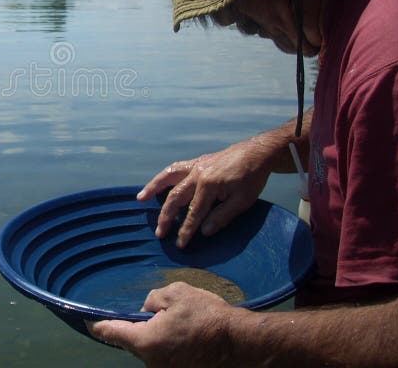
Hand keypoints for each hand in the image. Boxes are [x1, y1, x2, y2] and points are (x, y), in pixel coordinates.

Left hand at [86, 283, 239, 366]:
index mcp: (145, 341)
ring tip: (178, 322)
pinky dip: (169, 345)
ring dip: (156, 336)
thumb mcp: (175, 293)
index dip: (97, 324)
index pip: (110, 333)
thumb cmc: (207, 316)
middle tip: (154, 314)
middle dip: (137, 327)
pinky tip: (185, 333)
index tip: (87, 320)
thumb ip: (152, 299)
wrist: (239, 342)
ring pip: (150, 349)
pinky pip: (165, 356)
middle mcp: (152, 361)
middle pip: (132, 341)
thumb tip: (147, 309)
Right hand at [138, 138, 272, 247]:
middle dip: (166, 217)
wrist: (256, 153)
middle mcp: (197, 174)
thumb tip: (203, 231)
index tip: (180, 244)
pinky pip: (175, 168)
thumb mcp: (243, 201)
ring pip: (168, 178)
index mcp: (209, 185)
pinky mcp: (197, 162)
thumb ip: (222, 217)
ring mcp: (195, 166)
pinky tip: (158, 183)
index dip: (186, 230)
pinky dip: (164, 177)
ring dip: (153, 188)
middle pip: (176, 198)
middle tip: (159, 232)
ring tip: (140, 198)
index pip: (194, 213)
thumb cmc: (252, 178)